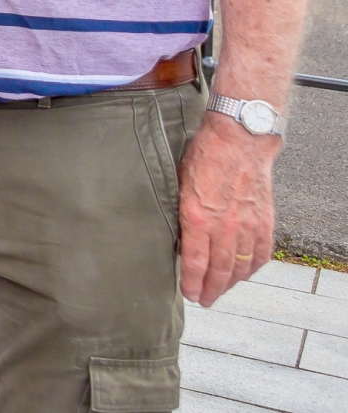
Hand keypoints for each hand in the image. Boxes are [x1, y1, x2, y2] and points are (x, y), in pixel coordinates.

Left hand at [178, 111, 278, 305]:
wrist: (240, 139)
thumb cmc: (203, 155)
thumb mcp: (178, 181)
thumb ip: (180, 211)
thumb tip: (174, 234)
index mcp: (197, 216)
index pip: (194, 261)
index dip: (191, 282)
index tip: (189, 294)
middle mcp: (224, 226)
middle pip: (219, 270)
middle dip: (210, 290)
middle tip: (203, 301)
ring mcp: (247, 225)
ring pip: (241, 267)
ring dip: (230, 283)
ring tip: (220, 292)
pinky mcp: (264, 221)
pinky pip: (260, 254)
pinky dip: (252, 268)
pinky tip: (244, 274)